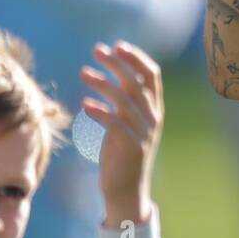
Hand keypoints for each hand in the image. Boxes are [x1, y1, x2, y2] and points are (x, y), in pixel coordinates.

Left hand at [79, 42, 162, 227]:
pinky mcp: (131, 148)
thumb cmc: (122, 153)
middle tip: (96, 50)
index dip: (136, 57)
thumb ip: (125, 99)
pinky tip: (85, 104)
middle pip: (136, 82)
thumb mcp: (127, 122)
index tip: (117, 46)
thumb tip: (113, 71)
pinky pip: (115, 123)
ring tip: (83, 73)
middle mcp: (152, 118)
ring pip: (125, 100)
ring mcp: (144, 133)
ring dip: (103, 83)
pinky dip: (100, 111)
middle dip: (116, 63)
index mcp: (154, 109)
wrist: (127, 191)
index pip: (152, 75)